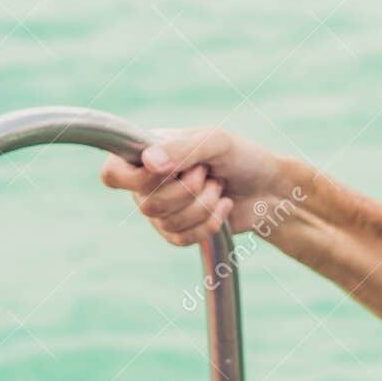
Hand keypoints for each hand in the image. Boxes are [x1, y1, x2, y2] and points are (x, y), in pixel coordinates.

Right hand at [99, 127, 293, 246]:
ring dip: (203, 205)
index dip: (132, 179)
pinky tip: (223, 207)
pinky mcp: (179, 231)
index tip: (162, 170)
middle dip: (188, 190)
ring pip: (167, 223)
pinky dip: (209, 223)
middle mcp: (147, 183)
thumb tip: (148, 163)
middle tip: (208, 173)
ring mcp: (162, 209)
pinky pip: (181, 239)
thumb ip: (183, 148)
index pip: (112, 173)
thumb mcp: (216, 141)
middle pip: (147, 204)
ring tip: (218, 187)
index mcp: (146, 154)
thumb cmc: (241, 156)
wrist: (269, 188)